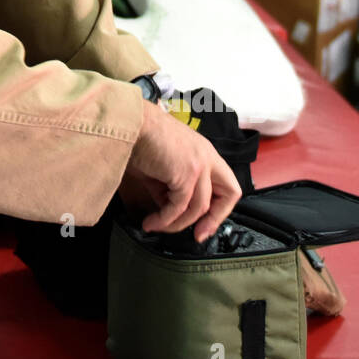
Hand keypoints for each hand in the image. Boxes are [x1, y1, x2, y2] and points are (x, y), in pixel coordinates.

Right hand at [126, 100, 241, 241]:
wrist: (129, 123)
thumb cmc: (139, 138)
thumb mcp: (160, 168)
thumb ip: (169, 188)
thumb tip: (168, 210)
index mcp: (204, 153)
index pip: (226, 184)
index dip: (219, 208)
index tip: (203, 225)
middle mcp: (207, 157)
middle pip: (229, 194)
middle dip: (215, 219)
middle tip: (197, 235)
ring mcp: (200, 165)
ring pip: (198, 207)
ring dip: (176, 224)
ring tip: (156, 226)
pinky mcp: (187, 172)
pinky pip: (179, 206)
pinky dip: (164, 219)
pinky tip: (150, 222)